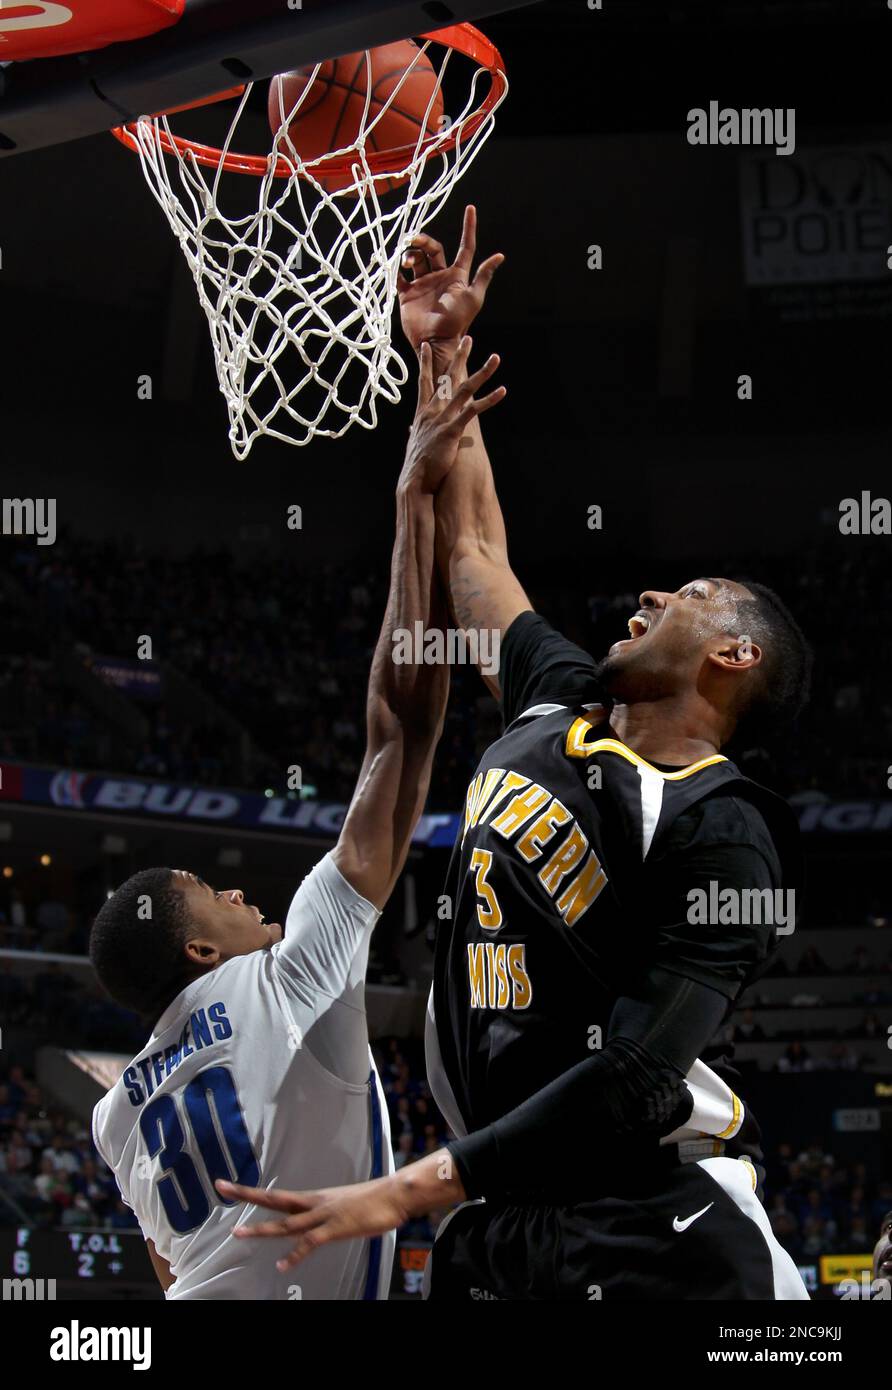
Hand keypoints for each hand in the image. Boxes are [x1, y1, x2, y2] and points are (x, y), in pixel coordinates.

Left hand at [216, 1148, 465, 1271]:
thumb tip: (319, 1222)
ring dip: (262, 1229)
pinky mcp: (336, 1228)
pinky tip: (283, 1265)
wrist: (395, 1194)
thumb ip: (327, 1214)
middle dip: (246, 1195)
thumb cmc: (373, 1200)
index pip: (276, 1195)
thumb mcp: (343, 1205)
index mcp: (314, 1198)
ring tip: (238, 1233)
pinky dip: (296, 1254)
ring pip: (286, 1223)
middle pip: (274, 1199)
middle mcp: (313, 1203)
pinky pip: (311, 1243)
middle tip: (221, 1186)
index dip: (251, 1191)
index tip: (228, 1185)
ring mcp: (323, 1215)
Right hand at [398, 205, 503, 356]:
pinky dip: (396, 268)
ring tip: (407, 261)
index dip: (468, 227)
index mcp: (456, 275)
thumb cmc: (457, 321)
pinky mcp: (408, 294)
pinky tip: (396, 265)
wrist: (435, 340)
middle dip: (424, 240)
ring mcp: (423, 284)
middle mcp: (439, 276)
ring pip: (416, 258)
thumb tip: (500, 255)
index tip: (470, 208)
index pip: (464, 247)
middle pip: (432, 248)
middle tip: (414, 241)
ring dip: (410, 253)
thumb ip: (483, 276)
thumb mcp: (473, 297)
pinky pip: (400, 276)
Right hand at [400, 336, 504, 494]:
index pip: (424, 381)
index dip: (424, 363)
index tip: (425, 345)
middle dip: (459, 356)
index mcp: (422, 412)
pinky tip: (502, 390)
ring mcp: (442, 419)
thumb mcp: (414, 442)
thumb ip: (415, 432)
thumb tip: (411, 430)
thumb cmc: (417, 464)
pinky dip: (489, 400)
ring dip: (482, 372)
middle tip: (468, 339)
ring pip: (464, 389)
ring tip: (495, 358)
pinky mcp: (451, 430)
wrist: (415, 480)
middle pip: (447, 377)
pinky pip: (473, 410)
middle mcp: (432, 411)